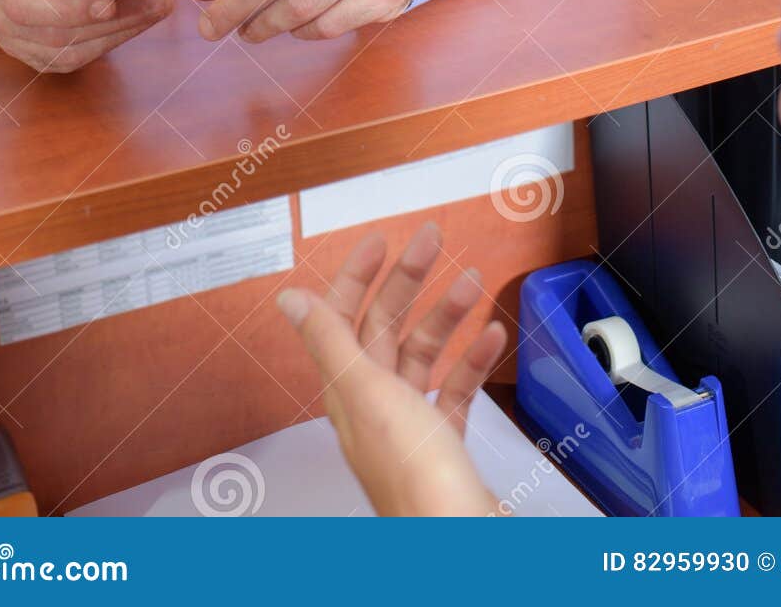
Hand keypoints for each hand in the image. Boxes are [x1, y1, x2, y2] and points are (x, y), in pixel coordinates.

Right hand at [0, 0, 174, 72]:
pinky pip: (78, 59)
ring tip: (157, 7)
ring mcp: (17, 43)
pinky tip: (138, 20)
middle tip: (159, 0)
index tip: (109, 5)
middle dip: (112, 20)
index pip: (25, 5)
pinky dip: (112, 40)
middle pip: (55, 34)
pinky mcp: (41, 59)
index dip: (67, 10)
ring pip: (70, 52)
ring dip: (119, 32)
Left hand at [277, 224, 506, 516]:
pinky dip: (473, 361)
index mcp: (348, 392)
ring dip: (448, 315)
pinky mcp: (445, 444)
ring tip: (472, 282)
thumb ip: (330, 341)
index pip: (343, 318)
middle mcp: (375, 406)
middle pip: (387, 329)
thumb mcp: (366, 394)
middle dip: (410, 280)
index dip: (359, 276)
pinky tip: (490, 339)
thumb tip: (289, 299)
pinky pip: (456, 391)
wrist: (457, 539)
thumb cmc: (413, 478)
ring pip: (425, 355)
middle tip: (433, 240)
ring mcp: (411, 425)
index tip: (380, 240)